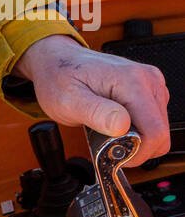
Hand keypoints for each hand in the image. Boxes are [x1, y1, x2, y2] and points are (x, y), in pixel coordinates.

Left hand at [11, 35, 169, 163]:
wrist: (56, 60)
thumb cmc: (59, 77)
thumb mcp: (67, 100)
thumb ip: (95, 113)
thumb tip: (122, 126)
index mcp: (132, 80)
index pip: (155, 131)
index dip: (138, 153)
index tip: (115, 155)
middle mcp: (148, 79)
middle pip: (160, 133)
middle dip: (136, 147)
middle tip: (106, 143)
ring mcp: (151, 84)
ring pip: (158, 131)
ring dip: (136, 140)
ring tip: (107, 130)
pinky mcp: (149, 92)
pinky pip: (153, 124)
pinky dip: (138, 133)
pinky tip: (115, 125)